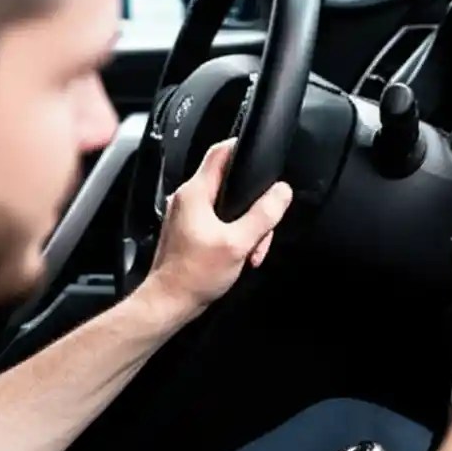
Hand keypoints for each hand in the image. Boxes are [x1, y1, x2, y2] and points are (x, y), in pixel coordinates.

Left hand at [139, 139, 292, 323]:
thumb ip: (263, 215)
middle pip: (231, 185)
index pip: (220, 152)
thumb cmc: (193, 276)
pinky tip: (239, 256)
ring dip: (246, 228)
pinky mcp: (189, 232)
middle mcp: (187, 200)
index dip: (241, 146)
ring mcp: (186, 216)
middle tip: (260, 233)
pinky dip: (234, 236)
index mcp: (195, 193)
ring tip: (249, 252)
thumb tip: (282, 192)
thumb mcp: (239, 243)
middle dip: (253, 208)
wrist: (169, 303)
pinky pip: (219, 223)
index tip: (259, 151)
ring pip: (228, 208)